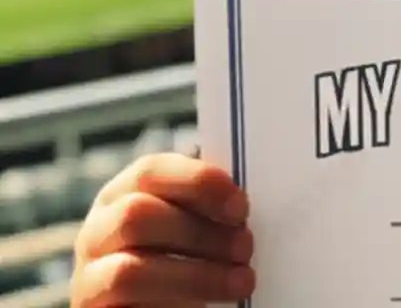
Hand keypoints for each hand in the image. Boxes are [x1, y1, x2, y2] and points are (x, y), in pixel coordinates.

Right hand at [70, 153, 255, 306]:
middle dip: (200, 232)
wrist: (160, 304)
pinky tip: (204, 305)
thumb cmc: (187, 259)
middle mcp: (99, 228)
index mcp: (125, 193)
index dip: (198, 182)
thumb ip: (209, 207)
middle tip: (245, 248)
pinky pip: (126, 304)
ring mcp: (89, 272)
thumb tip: (241, 201)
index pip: (150, 171)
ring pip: (129, 270)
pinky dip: (174, 302)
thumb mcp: (196, 225)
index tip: (241, 207)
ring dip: (196, 275)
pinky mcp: (94, 307)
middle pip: (135, 215)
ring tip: (241, 281)